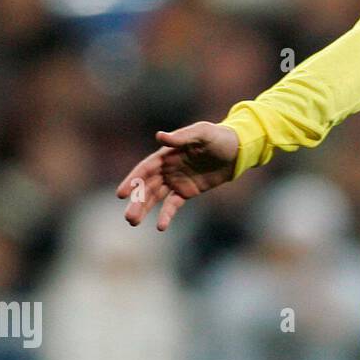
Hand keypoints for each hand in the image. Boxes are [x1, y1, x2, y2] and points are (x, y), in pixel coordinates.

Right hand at [117, 122, 240, 229]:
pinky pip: (173, 204)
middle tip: (128, 217)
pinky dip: (166, 214)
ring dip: (144, 209)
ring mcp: (176, 181)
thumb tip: (159, 136)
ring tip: (133, 222)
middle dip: (137, 201)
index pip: (145, 169)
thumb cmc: (219, 137)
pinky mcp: (187, 191)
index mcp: (167, 154)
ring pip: (155, 197)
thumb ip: (182, 137)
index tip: (121, 194)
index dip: (133, 180)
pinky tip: (160, 226)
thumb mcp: (202, 133)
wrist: (238, 150)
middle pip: (147, 186)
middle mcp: (167, 168)